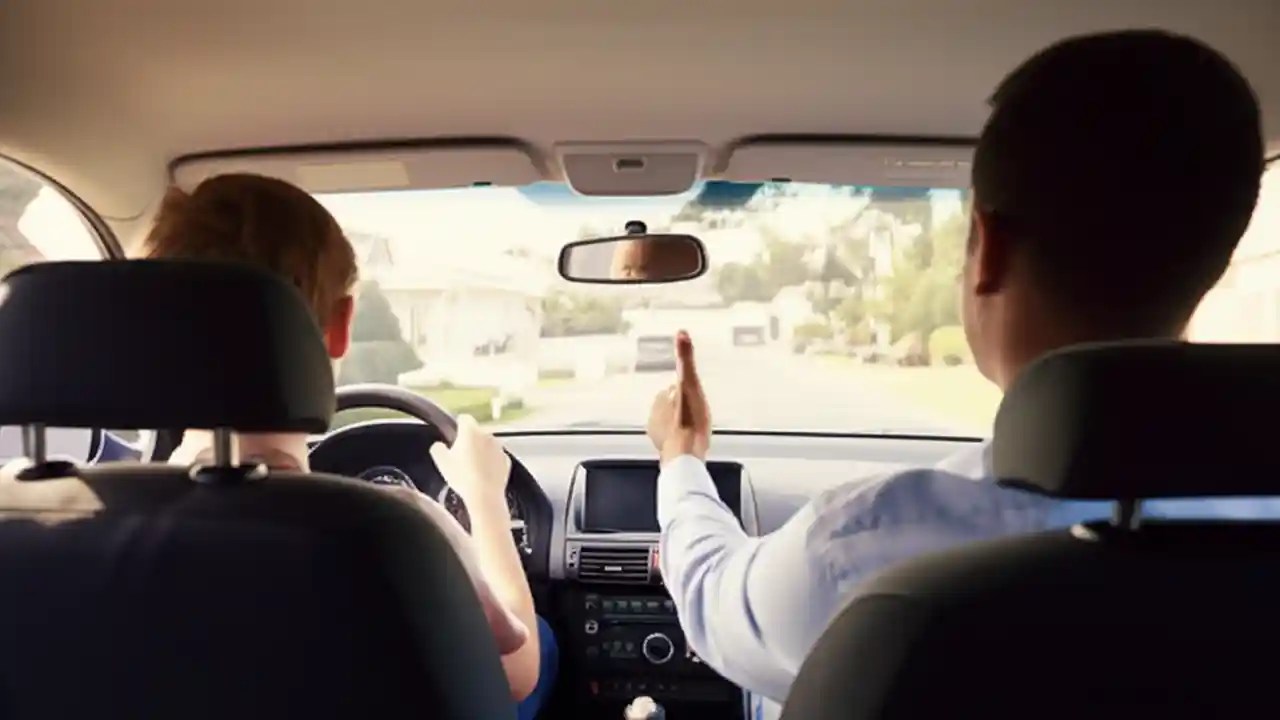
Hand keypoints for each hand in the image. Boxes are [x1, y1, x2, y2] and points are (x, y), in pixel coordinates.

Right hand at [429, 414, 512, 507]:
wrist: (484, 495)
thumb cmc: (461, 476)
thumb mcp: (441, 462)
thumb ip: (437, 448)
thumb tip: (439, 445)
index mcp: (470, 430)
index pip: (464, 418)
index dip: (457, 426)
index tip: (453, 438)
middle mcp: (487, 434)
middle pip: (476, 432)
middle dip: (470, 440)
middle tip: (460, 456)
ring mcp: (500, 447)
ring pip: (488, 444)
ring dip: (481, 451)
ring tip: (473, 468)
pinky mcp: (507, 461)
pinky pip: (496, 457)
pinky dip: (491, 462)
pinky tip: (484, 475)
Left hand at [647, 331, 710, 463]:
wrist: (685, 454)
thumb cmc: (690, 420)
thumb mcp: (691, 384)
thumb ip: (685, 358)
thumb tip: (681, 333)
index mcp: (662, 397)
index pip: (676, 388)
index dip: (688, 390)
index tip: (696, 395)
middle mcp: (655, 413)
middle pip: (674, 405)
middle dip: (683, 406)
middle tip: (698, 412)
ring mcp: (658, 432)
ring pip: (672, 422)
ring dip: (681, 423)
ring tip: (695, 428)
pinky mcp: (663, 448)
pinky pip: (672, 439)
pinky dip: (679, 438)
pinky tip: (689, 442)